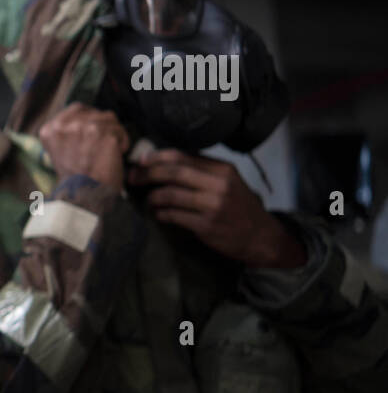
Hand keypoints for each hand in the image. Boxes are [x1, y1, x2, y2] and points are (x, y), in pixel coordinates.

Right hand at [38, 103, 130, 190]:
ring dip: (113, 133)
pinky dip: (122, 142)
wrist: (84, 195)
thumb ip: (67, 133)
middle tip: (103, 143)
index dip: (89, 118)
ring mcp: (85, 128)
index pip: (76, 109)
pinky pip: (120, 130)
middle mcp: (65, 125)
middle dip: (103, 126)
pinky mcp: (104, 134)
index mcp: (50, 129)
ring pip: (109, 119)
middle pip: (94, 112)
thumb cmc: (74, 179)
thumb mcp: (58, 152)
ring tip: (110, 151)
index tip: (95, 130)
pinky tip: (117, 154)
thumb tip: (84, 121)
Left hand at [126, 149, 307, 268]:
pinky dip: (161, 214)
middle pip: (173, 172)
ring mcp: (213, 205)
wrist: (260, 237)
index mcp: (222, 169)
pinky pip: (174, 216)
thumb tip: (164, 161)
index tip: (140, 161)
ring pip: (170, 195)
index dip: (156, 157)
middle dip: (147, 174)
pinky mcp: (206, 225)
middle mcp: (218, 184)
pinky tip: (159, 214)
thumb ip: (202, 170)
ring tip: (148, 200)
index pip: (182, 156)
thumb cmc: (239, 207)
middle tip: (133, 178)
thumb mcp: (228, 181)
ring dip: (153, 197)